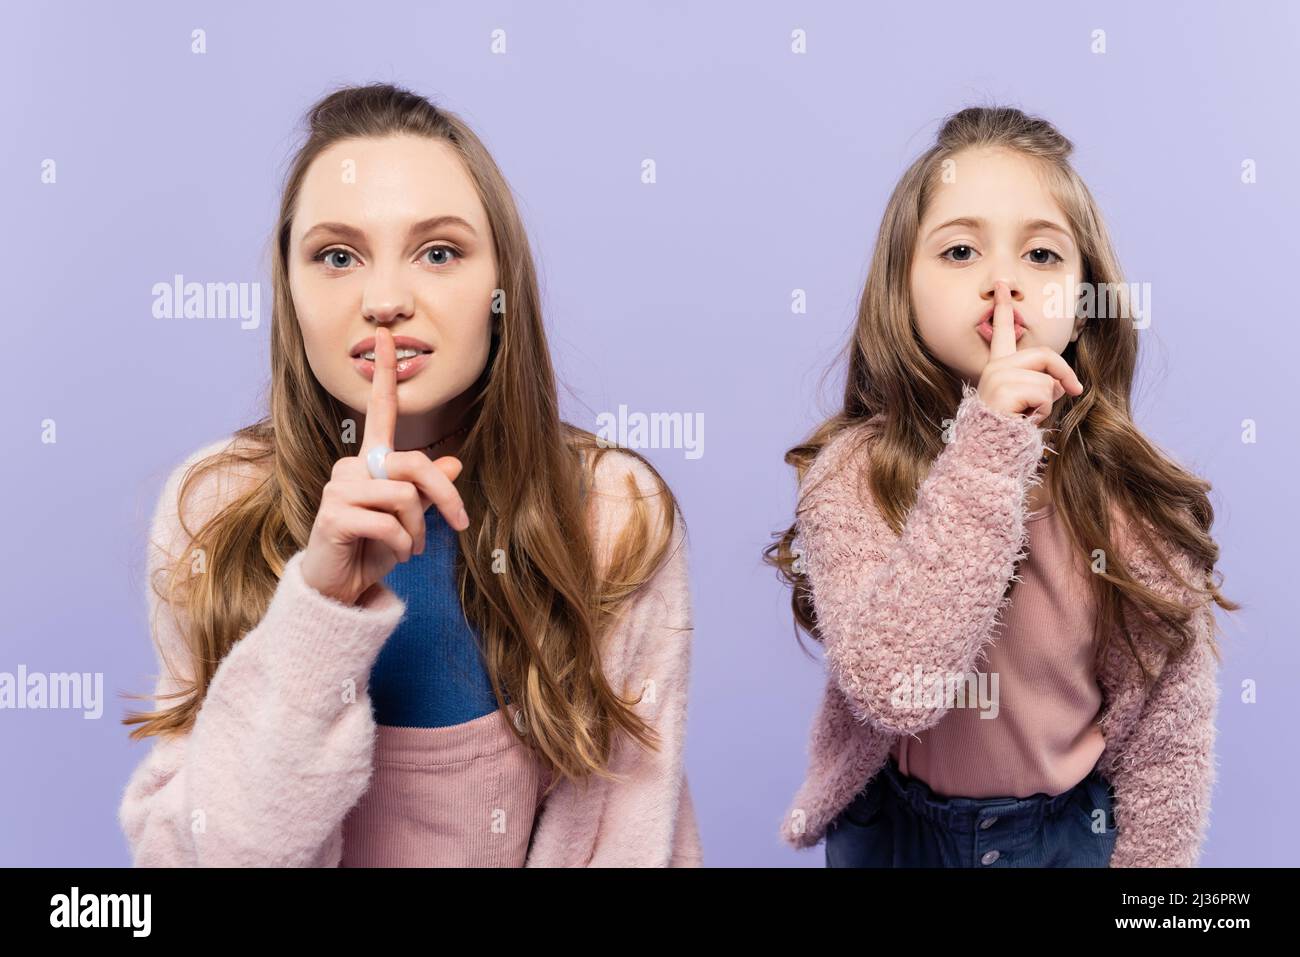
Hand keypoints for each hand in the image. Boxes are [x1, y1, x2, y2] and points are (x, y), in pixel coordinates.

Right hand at [299, 326, 470, 605]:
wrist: (339, 587)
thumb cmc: (373, 549)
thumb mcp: (409, 519)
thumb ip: (427, 491)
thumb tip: (453, 464)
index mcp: (370, 461)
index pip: (379, 411)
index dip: (384, 374)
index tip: (387, 336)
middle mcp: (351, 467)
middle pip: (415, 464)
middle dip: (445, 497)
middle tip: (460, 523)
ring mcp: (340, 489)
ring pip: (405, 498)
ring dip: (418, 531)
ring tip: (408, 548)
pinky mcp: (334, 515)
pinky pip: (390, 525)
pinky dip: (403, 546)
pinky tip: (393, 556)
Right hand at [976, 280, 1083, 423]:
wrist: (989, 452)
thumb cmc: (1010, 429)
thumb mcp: (1031, 401)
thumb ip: (1045, 383)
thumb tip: (1064, 383)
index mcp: (998, 366)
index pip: (1002, 331)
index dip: (1003, 307)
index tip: (1001, 285)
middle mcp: (995, 367)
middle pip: (1045, 355)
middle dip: (1064, 375)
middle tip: (1075, 391)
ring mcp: (998, 376)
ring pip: (1047, 380)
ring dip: (1048, 402)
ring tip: (1027, 415)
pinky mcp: (1004, 389)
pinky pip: (1044, 393)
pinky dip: (1043, 410)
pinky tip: (1023, 419)